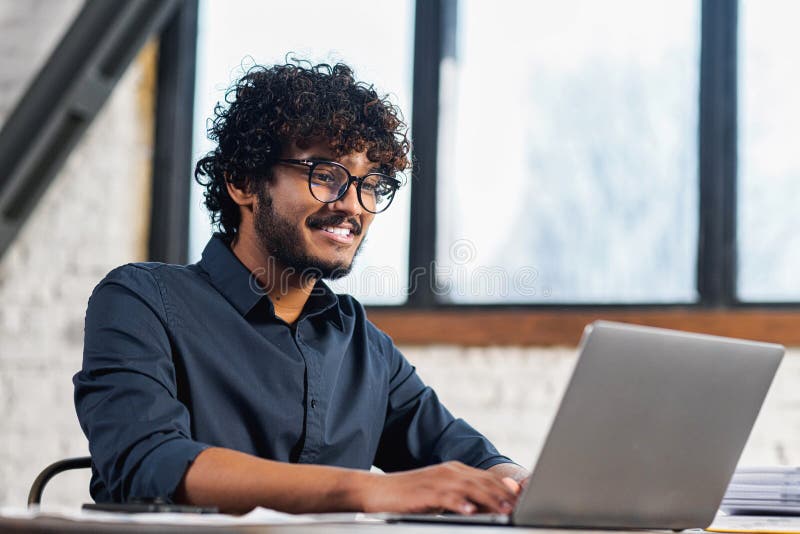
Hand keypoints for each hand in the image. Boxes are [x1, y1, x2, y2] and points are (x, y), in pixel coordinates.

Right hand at [359, 461, 517, 514]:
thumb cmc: (411, 496)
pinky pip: (446, 497)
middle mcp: (449, 471)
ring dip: (488, 499)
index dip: (505, 488)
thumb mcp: (441, 495)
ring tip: (503, 509)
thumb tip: (486, 505)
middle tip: (519, 506)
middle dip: (503, 495)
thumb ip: (463, 497)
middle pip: (482, 481)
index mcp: (455, 470)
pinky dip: (459, 503)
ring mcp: (437, 480)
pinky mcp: (425, 491)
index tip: (522, 499)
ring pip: (469, 488)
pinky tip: (470, 511)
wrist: (378, 491)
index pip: (486, 478)